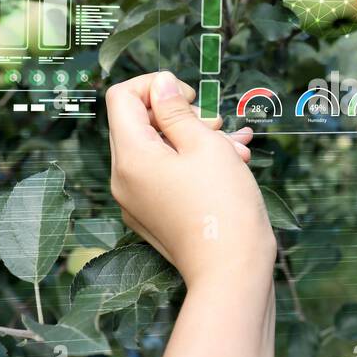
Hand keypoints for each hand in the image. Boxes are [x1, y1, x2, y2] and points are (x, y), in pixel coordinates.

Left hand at [106, 71, 274, 288]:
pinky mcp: (152, 216)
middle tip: (217, 124)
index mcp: (131, 157)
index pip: (121, 97)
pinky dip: (192, 164)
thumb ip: (176, 111)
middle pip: (138, 124)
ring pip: (157, 151)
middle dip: (180, 115)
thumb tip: (160, 85)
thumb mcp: (205, 145)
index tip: (191, 98)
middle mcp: (123, 179)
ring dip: (193, 140)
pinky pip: (164, 176)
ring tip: (235, 145)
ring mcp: (135, 201)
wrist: (232, 271)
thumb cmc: (224, 206)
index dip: (155, 85)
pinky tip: (230, 164)